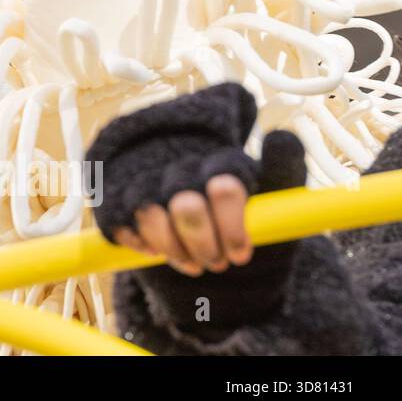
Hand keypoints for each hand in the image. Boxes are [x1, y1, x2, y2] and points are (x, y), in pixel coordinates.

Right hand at [86, 83, 306, 276]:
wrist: (210, 257)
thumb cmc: (247, 226)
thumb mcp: (277, 201)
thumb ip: (283, 170)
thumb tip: (282, 137)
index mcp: (219, 162)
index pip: (224, 186)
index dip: (231, 224)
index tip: (240, 253)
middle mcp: (181, 167)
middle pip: (186, 206)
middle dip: (203, 243)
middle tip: (217, 262)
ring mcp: (146, 182)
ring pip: (150, 214)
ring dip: (173, 249)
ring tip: (192, 263)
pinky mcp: (118, 200)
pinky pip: (122, 223)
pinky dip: (142, 244)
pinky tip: (158, 252)